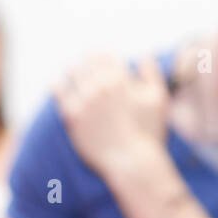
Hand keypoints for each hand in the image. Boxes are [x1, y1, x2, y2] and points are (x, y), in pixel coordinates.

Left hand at [55, 54, 170, 179]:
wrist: (132, 163)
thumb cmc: (149, 133)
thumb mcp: (159, 100)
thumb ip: (152, 74)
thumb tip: (146, 55)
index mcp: (121, 78)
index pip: (107, 55)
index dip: (104, 54)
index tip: (102, 56)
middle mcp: (101, 85)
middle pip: (88, 60)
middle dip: (88, 59)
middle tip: (86, 60)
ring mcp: (85, 99)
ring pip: (72, 71)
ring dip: (73, 68)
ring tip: (72, 69)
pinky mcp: (72, 114)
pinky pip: (59, 91)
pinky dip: (58, 83)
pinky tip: (57, 82)